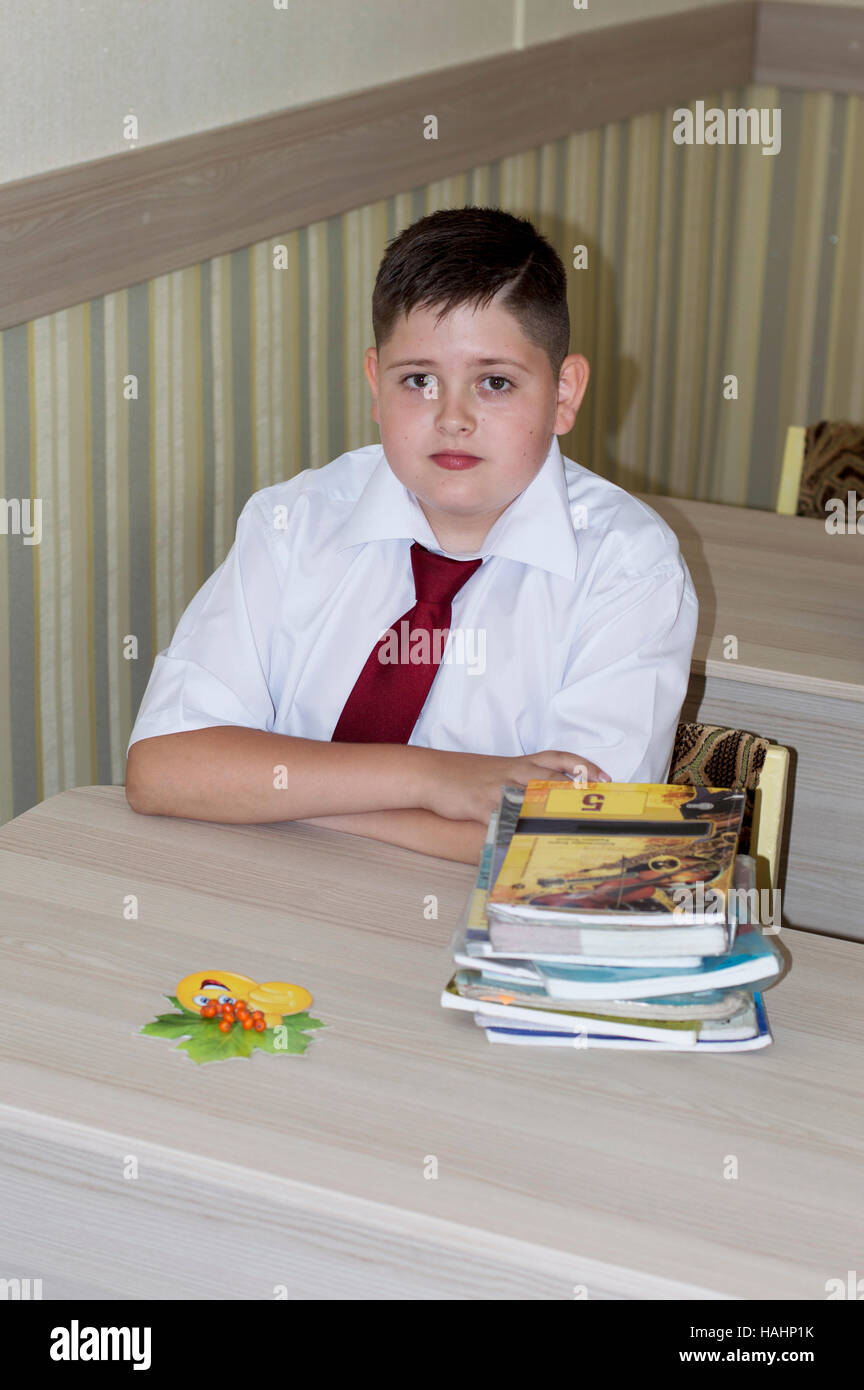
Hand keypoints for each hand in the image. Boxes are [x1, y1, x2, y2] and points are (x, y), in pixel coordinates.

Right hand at [419, 748, 609, 823]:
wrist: (429, 774)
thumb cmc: (462, 775)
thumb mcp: (494, 771)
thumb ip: (519, 780)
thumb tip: (542, 795)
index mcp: (517, 763)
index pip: (558, 758)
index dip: (584, 766)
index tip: (605, 777)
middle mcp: (513, 772)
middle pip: (554, 778)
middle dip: (581, 791)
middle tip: (603, 805)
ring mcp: (498, 788)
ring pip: (535, 796)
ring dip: (558, 809)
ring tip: (580, 824)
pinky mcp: (481, 805)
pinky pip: (504, 819)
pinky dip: (518, 830)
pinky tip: (532, 844)